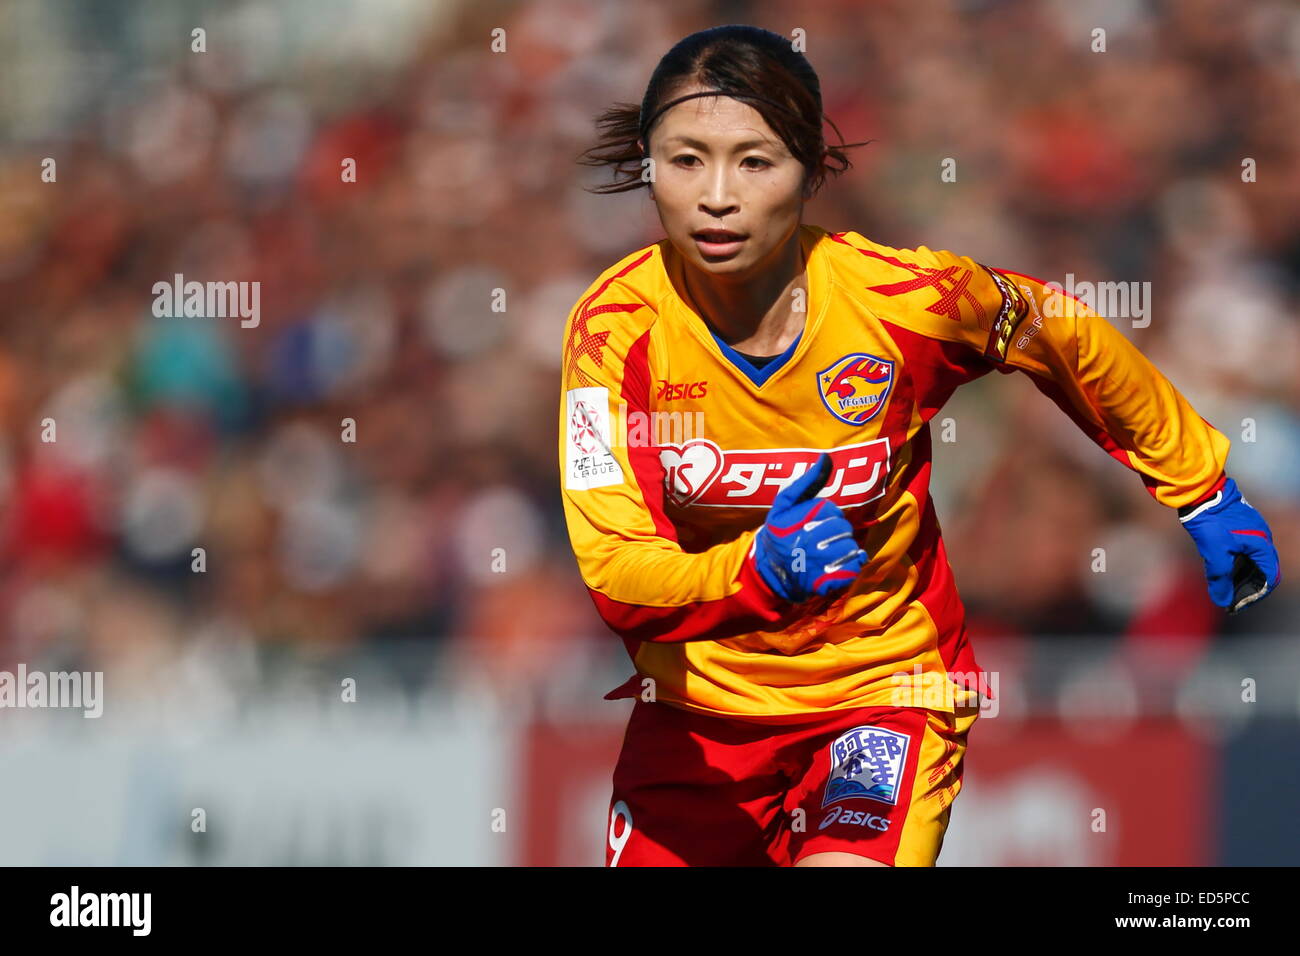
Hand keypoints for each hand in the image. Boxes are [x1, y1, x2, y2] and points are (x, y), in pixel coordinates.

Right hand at [753, 453, 866, 602]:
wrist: (767, 574)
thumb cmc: (778, 533)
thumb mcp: (783, 505)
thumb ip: (806, 482)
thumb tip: (826, 457)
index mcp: (795, 520)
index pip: (830, 509)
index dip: (827, 515)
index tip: (813, 524)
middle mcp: (806, 541)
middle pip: (843, 528)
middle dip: (837, 532)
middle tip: (823, 540)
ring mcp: (816, 563)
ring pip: (850, 548)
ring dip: (845, 550)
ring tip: (829, 554)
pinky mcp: (825, 582)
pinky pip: (852, 569)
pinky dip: (850, 567)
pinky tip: (837, 567)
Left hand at [1180, 477, 1280, 613]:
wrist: (1200, 492)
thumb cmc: (1211, 521)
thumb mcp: (1215, 553)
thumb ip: (1221, 578)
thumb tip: (1223, 602)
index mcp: (1262, 545)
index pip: (1270, 577)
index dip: (1256, 595)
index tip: (1238, 606)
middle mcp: (1262, 538)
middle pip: (1262, 570)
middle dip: (1247, 588)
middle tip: (1230, 602)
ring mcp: (1252, 531)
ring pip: (1251, 561)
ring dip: (1240, 577)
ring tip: (1224, 590)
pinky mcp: (1239, 527)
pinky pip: (1243, 551)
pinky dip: (1235, 565)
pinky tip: (1221, 571)